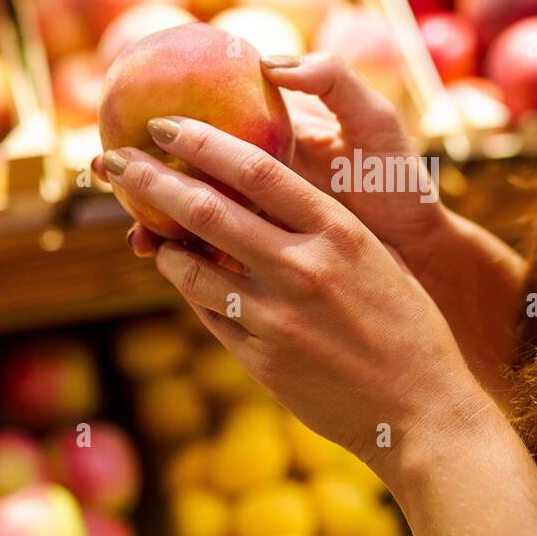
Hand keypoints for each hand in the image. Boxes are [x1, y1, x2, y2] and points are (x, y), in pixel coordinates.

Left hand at [100, 116, 491, 467]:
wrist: (422, 411)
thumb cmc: (406, 327)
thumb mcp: (373, 258)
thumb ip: (321, 225)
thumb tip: (261, 193)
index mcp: (338, 231)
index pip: (255, 168)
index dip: (201, 140)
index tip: (164, 124)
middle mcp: (304, 267)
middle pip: (207, 209)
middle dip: (150, 179)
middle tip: (113, 160)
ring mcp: (278, 317)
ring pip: (192, 267)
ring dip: (159, 241)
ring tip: (140, 224)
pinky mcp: (261, 359)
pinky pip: (207, 313)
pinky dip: (187, 287)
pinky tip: (177, 272)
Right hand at [104, 51, 447, 265]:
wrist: (424, 250)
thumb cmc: (401, 179)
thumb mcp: (375, 123)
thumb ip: (331, 81)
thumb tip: (268, 63)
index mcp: (277, 137)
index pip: (212, 122)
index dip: (171, 123)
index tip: (137, 123)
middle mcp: (260, 175)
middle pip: (188, 171)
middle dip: (145, 174)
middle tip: (107, 174)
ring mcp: (260, 218)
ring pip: (191, 216)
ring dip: (157, 224)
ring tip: (135, 238)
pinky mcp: (264, 256)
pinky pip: (212, 255)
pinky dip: (185, 261)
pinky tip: (166, 265)